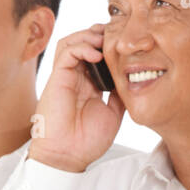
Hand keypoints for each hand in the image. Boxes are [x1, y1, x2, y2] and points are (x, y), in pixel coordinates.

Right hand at [27, 24, 125, 173]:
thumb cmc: (87, 141)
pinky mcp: (57, 78)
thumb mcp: (113, 114)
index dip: (109, 45)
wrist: (68, 156)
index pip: (97, 55)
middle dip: (99, 34)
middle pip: (83, 43)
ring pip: (72, 42)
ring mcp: (65, 77)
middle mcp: (76, 78)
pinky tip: (96, 54)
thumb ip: (120, 95)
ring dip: (89, 36)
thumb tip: (132, 79)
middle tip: (116, 34)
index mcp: (88, 85)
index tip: (126, 43)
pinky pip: (66, 52)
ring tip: (105, 39)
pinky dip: (81, 47)